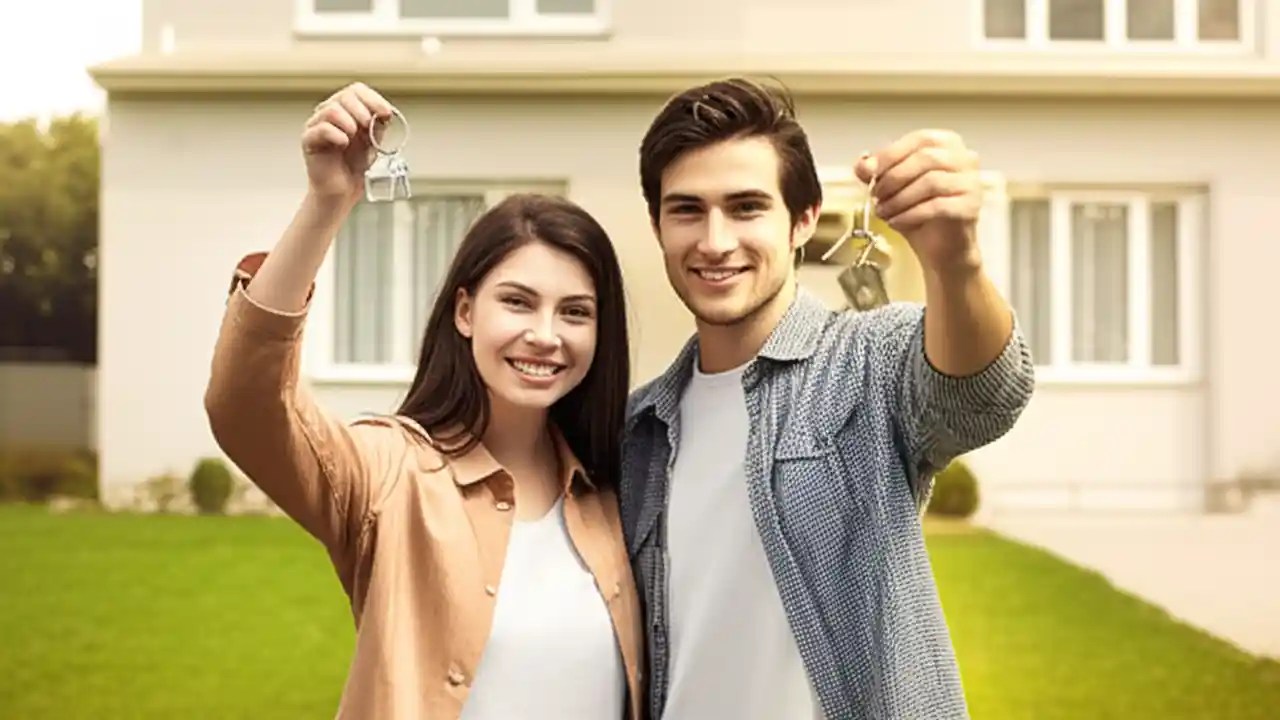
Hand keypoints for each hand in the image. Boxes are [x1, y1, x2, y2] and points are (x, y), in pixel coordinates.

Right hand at [302, 82, 395, 203]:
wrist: (343, 189)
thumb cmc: (355, 163)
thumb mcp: (373, 139)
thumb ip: (378, 123)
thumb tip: (385, 111)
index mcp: (346, 109)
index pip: (356, 90)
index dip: (372, 99)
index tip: (386, 113)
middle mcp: (329, 113)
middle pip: (344, 97)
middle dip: (361, 110)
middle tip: (367, 126)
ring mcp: (316, 125)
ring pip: (331, 110)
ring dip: (348, 121)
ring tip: (353, 137)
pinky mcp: (308, 141)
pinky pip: (320, 129)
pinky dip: (336, 134)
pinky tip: (343, 143)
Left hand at [855, 130, 983, 273]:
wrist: (941, 248)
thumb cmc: (919, 211)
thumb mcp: (893, 187)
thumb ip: (877, 171)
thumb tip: (862, 164)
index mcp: (948, 144)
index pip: (919, 139)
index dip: (891, 154)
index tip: (868, 172)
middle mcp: (965, 158)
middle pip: (926, 158)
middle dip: (893, 178)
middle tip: (875, 196)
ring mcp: (971, 183)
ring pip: (931, 182)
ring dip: (899, 198)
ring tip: (883, 212)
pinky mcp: (970, 207)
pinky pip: (937, 206)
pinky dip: (910, 215)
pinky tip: (896, 223)